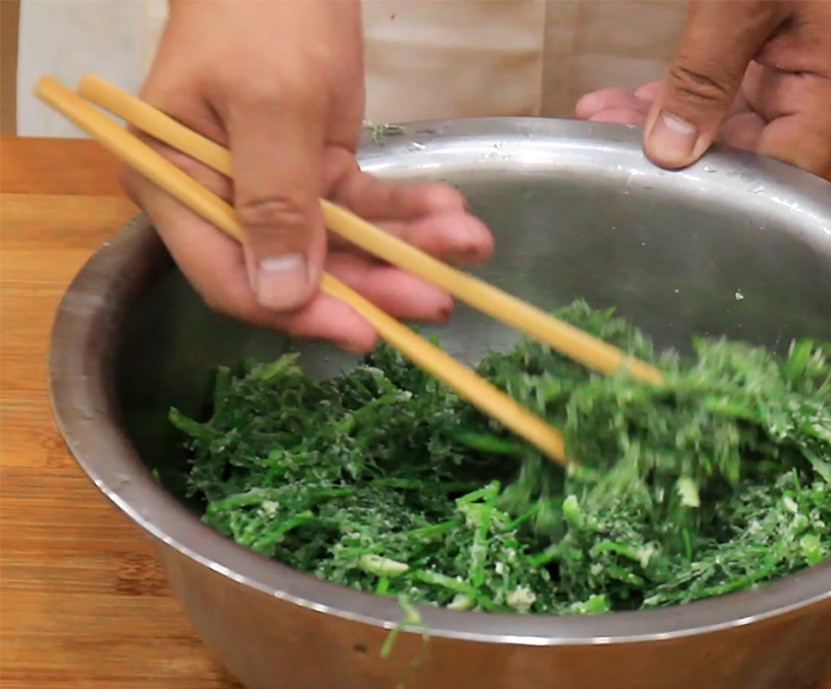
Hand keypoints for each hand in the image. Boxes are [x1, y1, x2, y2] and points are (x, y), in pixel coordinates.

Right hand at [123, 0, 493, 351]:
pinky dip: (407, 209)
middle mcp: (223, 198)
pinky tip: (451, 211)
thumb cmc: (262, 13)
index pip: (232, 278)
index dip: (299, 312)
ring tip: (467, 243)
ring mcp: (274, 185)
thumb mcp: (271, 105)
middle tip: (439, 298)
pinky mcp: (317, 166)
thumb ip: (274, 202)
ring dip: (406, 246)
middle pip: (300, 268)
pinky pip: (364, 203)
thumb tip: (279, 296)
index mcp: (179, 185)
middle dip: (375, 282)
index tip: (364, 331)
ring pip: (343, 240)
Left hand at [576, 0, 830, 174]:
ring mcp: (802, 72)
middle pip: (748, 152)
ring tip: (602, 116)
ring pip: (726, 124)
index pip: (782, 177)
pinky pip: (724, 91)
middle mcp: (827, 90)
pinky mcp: (777, 55)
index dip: (722, 189)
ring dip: (662, 121)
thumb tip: (672, 151)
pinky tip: (626, 99)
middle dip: (673, 150)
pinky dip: (677, 94)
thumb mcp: (740, 3)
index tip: (659, 182)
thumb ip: (704, 78)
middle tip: (607, 138)